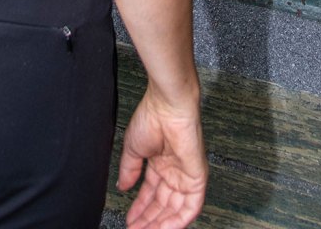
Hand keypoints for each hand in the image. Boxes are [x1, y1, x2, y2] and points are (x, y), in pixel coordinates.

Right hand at [118, 85, 206, 228]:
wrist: (167, 105)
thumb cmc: (152, 117)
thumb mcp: (133, 149)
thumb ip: (129, 171)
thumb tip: (123, 187)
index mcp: (161, 163)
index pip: (152, 194)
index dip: (140, 209)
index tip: (130, 221)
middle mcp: (174, 171)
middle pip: (163, 204)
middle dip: (148, 220)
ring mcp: (186, 175)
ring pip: (176, 209)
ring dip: (160, 224)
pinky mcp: (197, 177)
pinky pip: (191, 206)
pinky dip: (178, 220)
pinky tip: (164, 228)